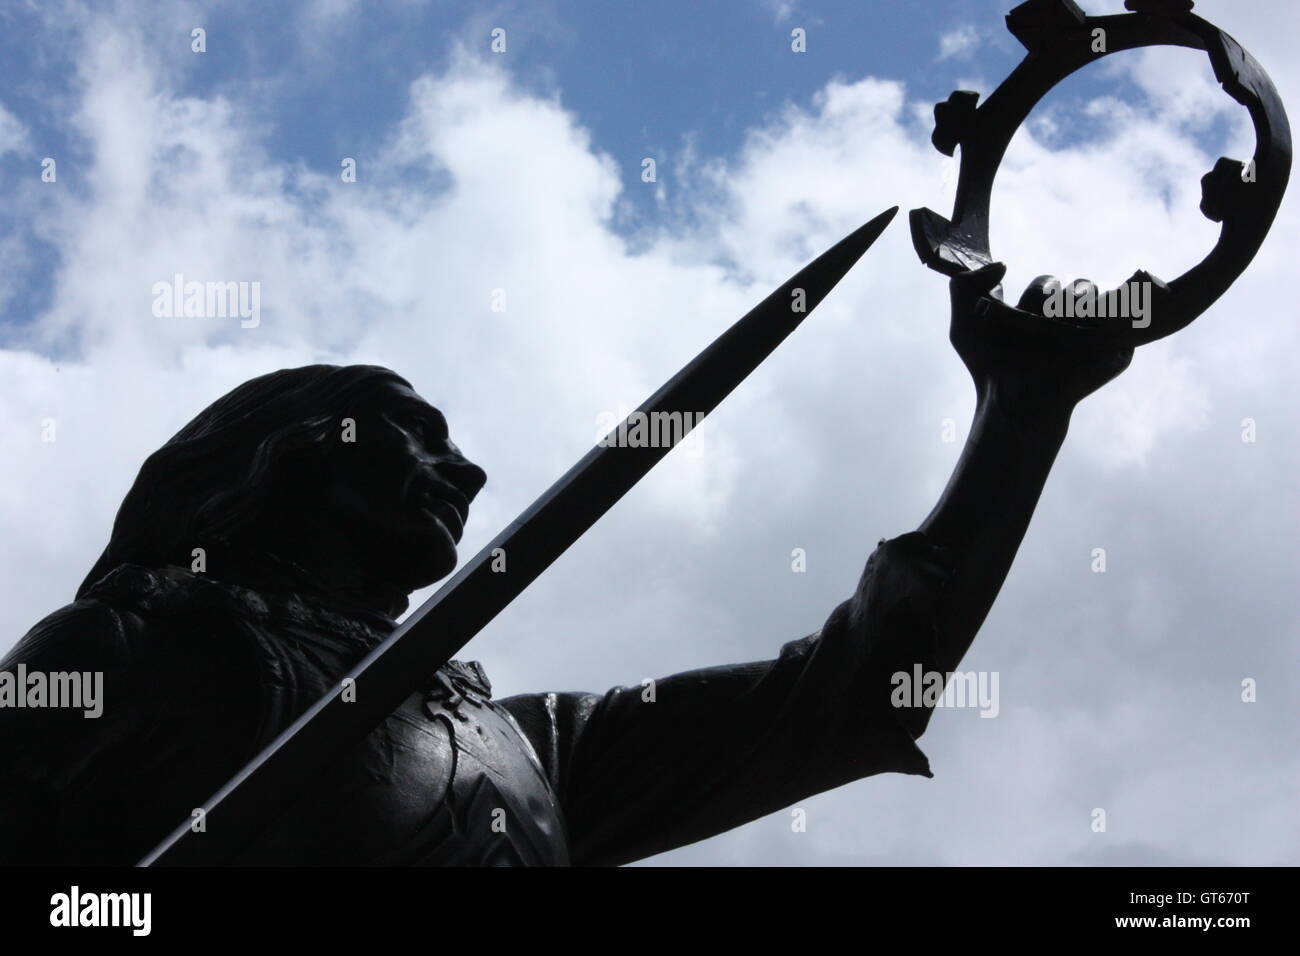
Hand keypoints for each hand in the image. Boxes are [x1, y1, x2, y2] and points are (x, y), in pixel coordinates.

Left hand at [948, 263, 1133, 414]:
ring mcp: (1093, 335)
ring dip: (1081, 305)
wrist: (1017, 400)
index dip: (1040, 290)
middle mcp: (1067, 322)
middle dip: (1059, 299)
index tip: (1025, 310)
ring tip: (1065, 327)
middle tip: (1046, 322)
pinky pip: (1127, 317)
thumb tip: (1002, 265)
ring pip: (1099, 296)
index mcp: (1039, 315)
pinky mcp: (1116, 350)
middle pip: (1077, 285)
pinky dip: (1111, 316)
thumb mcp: (964, 327)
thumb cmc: (991, 368)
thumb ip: (964, 287)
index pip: (1048, 281)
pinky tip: (1088, 330)